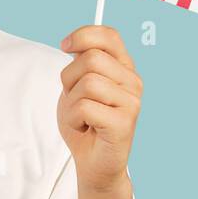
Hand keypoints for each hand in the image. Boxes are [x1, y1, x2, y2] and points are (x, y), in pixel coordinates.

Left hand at [56, 25, 142, 191]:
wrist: (92, 163)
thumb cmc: (84, 123)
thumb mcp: (77, 86)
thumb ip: (81, 64)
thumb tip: (73, 43)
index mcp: (123, 68)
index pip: (108, 35)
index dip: (83, 35)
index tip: (64, 46)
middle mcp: (133, 81)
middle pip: (91, 58)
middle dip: (69, 78)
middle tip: (73, 98)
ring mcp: (132, 102)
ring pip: (87, 83)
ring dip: (71, 102)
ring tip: (80, 116)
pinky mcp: (124, 122)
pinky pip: (85, 107)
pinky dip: (73, 119)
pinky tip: (84, 127)